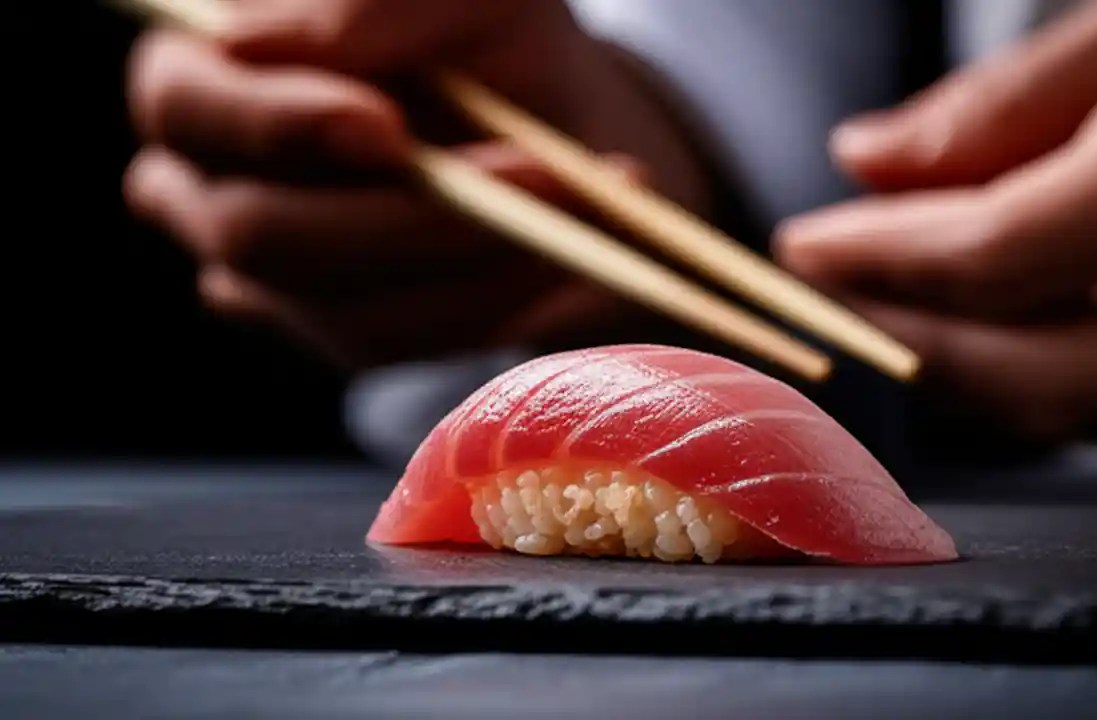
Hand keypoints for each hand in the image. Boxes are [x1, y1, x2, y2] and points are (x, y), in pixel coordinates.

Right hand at [125, 0, 710, 367]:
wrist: (550, 119)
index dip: (279, 124)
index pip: (188, 107)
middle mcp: (206, 189)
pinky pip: (408, 347)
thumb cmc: (486, 34)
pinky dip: (498, 305)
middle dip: (407, 216)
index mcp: (198, 79)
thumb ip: (379, 0)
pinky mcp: (344, 336)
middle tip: (541, 180)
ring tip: (585, 208)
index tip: (387, 128)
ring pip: (347, 309)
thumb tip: (287, 39)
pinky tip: (567, 259)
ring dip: (479, 264)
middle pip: (260, 233)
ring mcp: (270, 282)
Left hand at [776, 0, 1096, 437]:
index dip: (876, 259)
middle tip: (826, 301)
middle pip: (1028, 375)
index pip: (996, 255)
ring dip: (963, 366)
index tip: (799, 246)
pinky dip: (1044, 368)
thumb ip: (1005, 104)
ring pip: (1073, 408)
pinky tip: (1010, 313)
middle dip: (902, 346)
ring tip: (896, 297)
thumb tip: (859, 164)